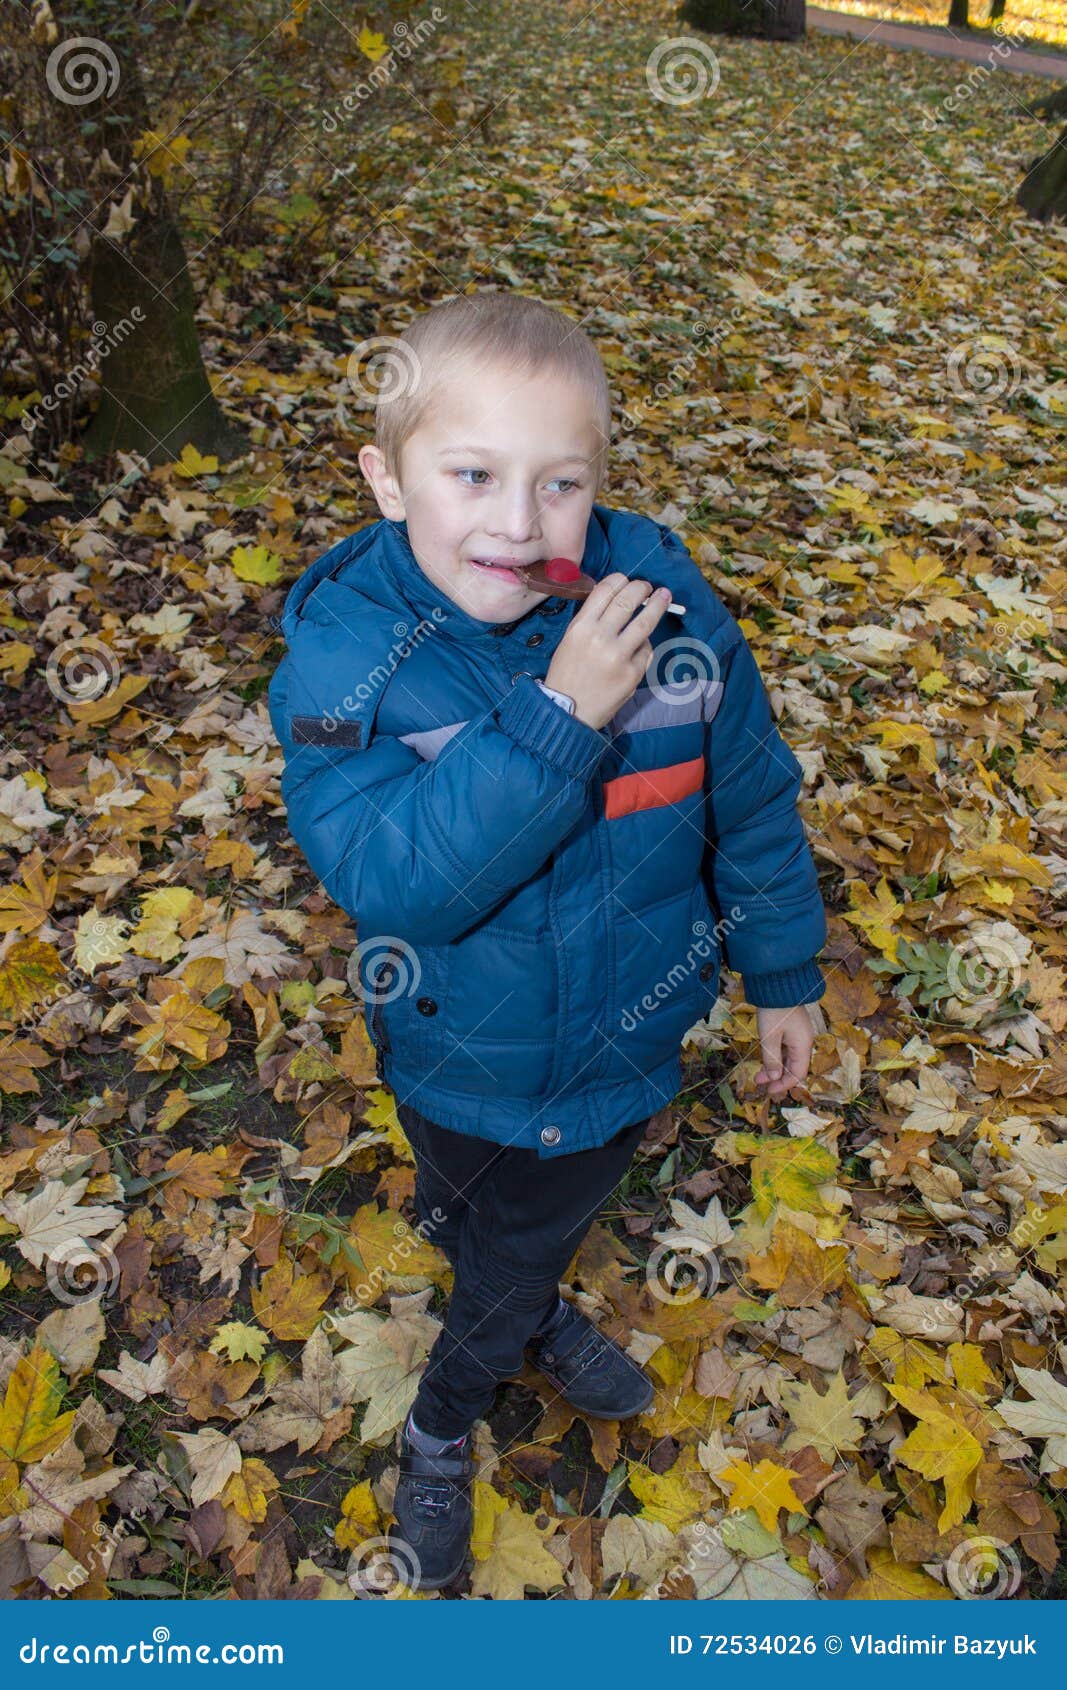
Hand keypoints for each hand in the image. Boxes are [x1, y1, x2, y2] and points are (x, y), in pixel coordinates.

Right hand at [544, 573, 672, 730]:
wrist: (567, 711)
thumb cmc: (567, 674)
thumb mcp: (570, 641)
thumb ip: (592, 621)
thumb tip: (619, 601)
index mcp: (581, 627)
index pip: (605, 590)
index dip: (621, 580)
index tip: (629, 579)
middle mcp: (599, 637)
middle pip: (628, 600)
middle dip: (642, 588)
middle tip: (648, 587)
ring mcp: (618, 655)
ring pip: (645, 622)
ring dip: (658, 605)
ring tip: (664, 597)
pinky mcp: (632, 673)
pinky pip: (646, 650)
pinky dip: (645, 646)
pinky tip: (639, 648)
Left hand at [752, 1005, 815, 1099]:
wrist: (777, 984)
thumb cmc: (774, 1010)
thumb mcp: (769, 1037)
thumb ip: (772, 1059)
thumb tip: (774, 1078)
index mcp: (803, 1045)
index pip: (798, 1073)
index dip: (784, 1084)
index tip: (769, 1090)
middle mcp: (804, 1042)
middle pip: (793, 1067)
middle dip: (777, 1077)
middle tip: (759, 1083)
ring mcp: (797, 1035)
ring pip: (788, 1058)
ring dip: (774, 1067)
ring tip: (758, 1075)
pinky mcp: (790, 1028)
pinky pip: (785, 1049)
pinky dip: (775, 1057)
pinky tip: (764, 1060)